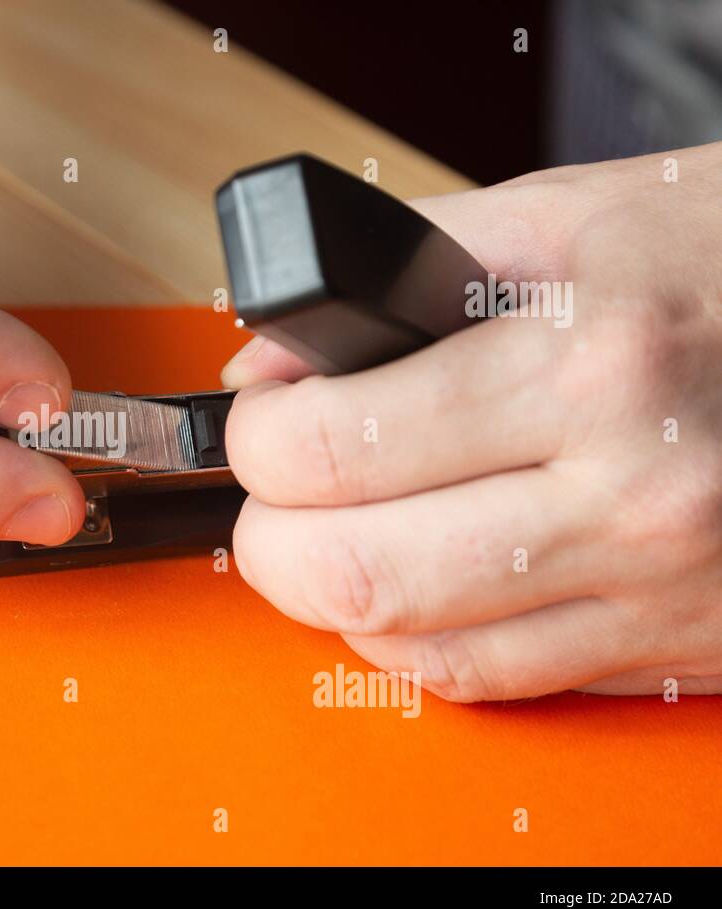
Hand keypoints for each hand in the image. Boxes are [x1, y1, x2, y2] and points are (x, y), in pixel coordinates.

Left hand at [222, 145, 721, 700]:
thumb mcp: (568, 214)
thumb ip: (395, 267)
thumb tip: (271, 356)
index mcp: (585, 366)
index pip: (333, 447)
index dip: (257, 441)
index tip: (260, 425)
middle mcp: (624, 495)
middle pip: (353, 573)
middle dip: (269, 538)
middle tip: (274, 495)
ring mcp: (650, 586)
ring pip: (411, 646)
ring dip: (330, 595)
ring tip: (331, 531)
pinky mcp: (665, 645)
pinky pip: (490, 681)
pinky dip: (413, 640)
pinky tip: (412, 582)